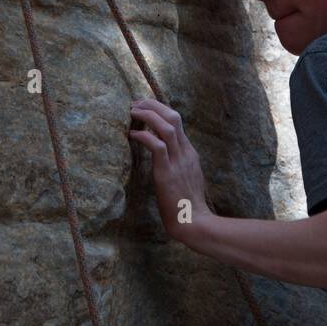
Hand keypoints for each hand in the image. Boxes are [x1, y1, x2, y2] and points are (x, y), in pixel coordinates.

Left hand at [128, 98, 209, 240]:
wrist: (194, 222)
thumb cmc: (187, 204)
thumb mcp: (187, 176)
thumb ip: (178, 162)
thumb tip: (163, 153)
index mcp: (190, 152)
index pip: (177, 121)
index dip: (159, 109)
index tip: (144, 106)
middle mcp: (185, 152)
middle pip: (173, 117)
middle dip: (153, 105)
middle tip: (136, 103)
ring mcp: (177, 162)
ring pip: (166, 127)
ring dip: (148, 115)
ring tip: (132, 112)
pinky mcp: (167, 173)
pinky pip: (157, 147)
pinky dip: (144, 136)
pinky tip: (132, 135)